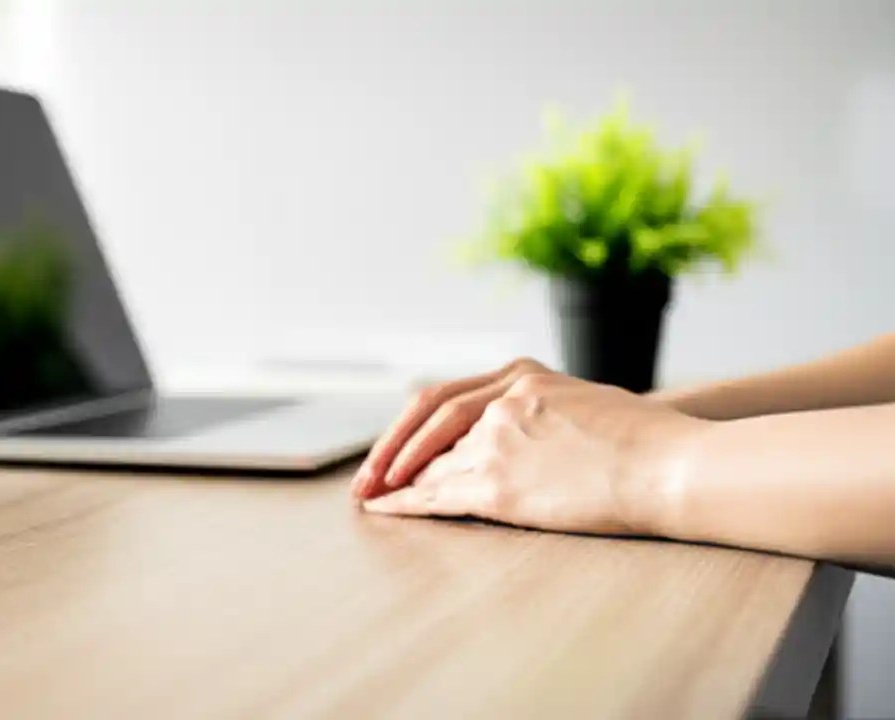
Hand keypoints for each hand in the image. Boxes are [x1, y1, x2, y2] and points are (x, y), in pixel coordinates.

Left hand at [360, 372, 709, 535]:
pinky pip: (436, 494)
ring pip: (431, 463)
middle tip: (368, 472)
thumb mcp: (584, 399)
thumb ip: (543, 406)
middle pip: (427, 423)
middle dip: (392, 450)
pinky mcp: (498, 484)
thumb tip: (528, 425)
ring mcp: (496, 441)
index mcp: (521, 374)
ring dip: (395, 480)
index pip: (449, 397)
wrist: (669, 464)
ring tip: (369, 494)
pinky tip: (383, 508)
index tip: (397, 441)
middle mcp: (500, 401)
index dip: (415, 423)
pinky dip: (404, 503)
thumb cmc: (646, 438)